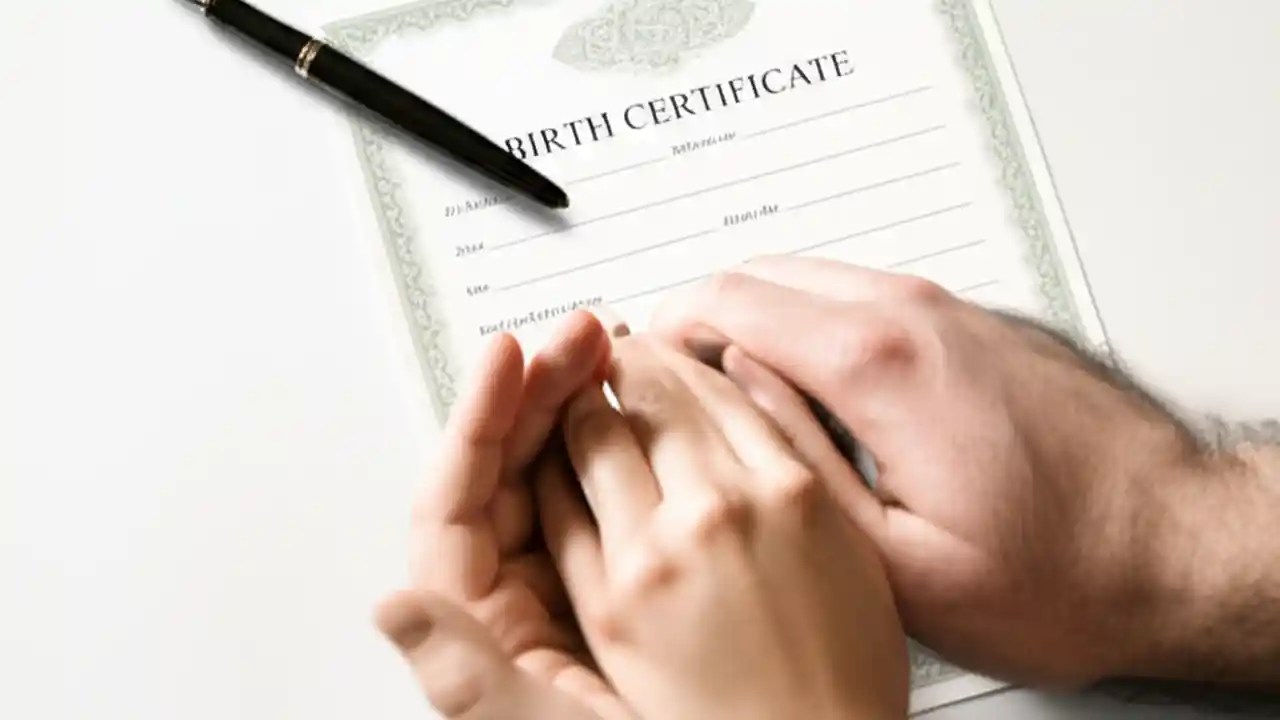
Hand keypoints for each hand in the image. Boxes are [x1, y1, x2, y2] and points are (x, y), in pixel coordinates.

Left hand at [376, 312, 629, 718]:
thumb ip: (465, 673)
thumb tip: (390, 605)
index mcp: (475, 611)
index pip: (456, 497)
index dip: (478, 420)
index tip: (507, 355)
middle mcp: (506, 577)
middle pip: (505, 463)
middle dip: (539, 390)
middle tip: (584, 333)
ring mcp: (558, 563)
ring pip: (553, 462)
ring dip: (577, 399)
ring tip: (613, 345)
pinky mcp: (609, 561)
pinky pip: (600, 483)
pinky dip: (615, 437)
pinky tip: (641, 399)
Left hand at [536, 334, 908, 719]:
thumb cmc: (840, 670)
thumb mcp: (856, 553)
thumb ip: (804, 464)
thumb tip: (747, 394)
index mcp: (790, 490)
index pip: (713, 387)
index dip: (677, 358)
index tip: (663, 347)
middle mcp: (722, 511)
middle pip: (651, 397)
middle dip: (622, 365)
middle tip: (612, 351)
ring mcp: (658, 554)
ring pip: (595, 436)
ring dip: (581, 404)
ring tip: (580, 394)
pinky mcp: (610, 601)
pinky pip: (565, 507)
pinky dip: (557, 473)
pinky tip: (561, 464)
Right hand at [649, 257, 1277, 687]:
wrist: (1176, 547)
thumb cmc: (1063, 571)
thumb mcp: (896, 561)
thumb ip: (796, 464)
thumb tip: (734, 397)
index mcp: (881, 363)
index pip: (727, 299)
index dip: (661, 332)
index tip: (636, 369)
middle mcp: (913, 312)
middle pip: (760, 272)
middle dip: (698, 318)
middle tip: (671, 382)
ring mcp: (946, 309)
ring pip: (809, 278)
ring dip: (754, 320)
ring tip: (731, 395)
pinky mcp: (969, 322)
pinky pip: (859, 298)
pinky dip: (810, 326)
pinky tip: (808, 393)